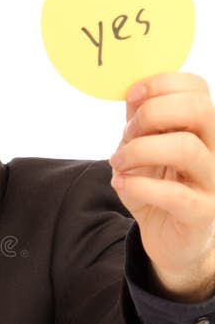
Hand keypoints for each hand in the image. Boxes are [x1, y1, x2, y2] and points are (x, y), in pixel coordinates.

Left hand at [109, 72, 214, 300]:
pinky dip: (139, 185)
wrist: (168, 240)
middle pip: (200, 110)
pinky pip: (174, 194)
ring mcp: (213, 180)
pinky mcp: (202, 212)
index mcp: (203, 127)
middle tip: (127, 133)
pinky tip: (121, 183)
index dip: (161, 84)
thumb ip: (139, 123)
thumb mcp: (142, 150)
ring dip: (140, 150)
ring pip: (187, 148)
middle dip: (153, 114)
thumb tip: (132, 93)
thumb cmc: (156, 190)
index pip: (197, 87)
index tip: (131, 96)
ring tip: (118, 162)